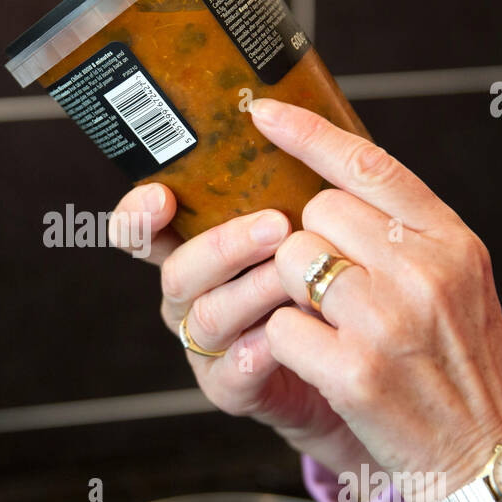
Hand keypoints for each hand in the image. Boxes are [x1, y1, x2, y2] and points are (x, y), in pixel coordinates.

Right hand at [107, 181, 377, 478]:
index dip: (139, 214)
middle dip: (223, 246)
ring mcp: (205, 344)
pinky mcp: (228, 388)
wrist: (361, 363)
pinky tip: (285, 337)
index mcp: (195, 247)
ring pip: (206, 316)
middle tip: (277, 225)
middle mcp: (190, 295)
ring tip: (295, 278)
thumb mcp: (310, 220)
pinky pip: (229, 373)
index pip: (143, 229)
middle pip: (177, 271)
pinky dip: (255, 353)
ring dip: (250, 293)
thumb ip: (288, 176)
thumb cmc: (330, 277)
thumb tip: (283, 113)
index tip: (162, 195)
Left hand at [250, 98, 501, 501]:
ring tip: (330, 329)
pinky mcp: (355, 372)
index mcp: (452, 242)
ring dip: (293, 296)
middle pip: (317, 214)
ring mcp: (390, 320)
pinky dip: (287, 347)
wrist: (490, 463)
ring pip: (292, 262)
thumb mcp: (460, 286)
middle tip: (332, 292)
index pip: (370, 164)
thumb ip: (408, 235)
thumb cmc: (464, 373)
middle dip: (307, 247)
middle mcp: (425, 270)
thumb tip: (334, 185)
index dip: (309, 133)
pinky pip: (281, 328)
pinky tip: (321, 365)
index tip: (265, 114)